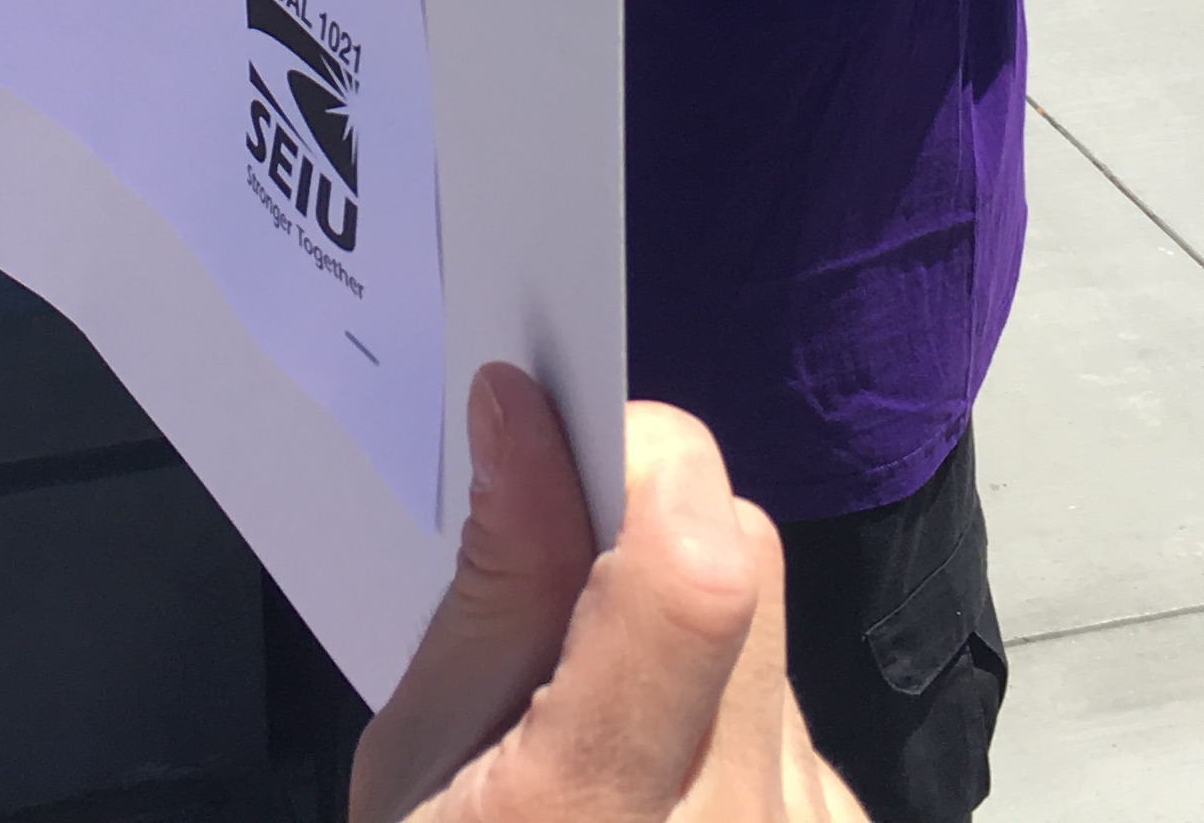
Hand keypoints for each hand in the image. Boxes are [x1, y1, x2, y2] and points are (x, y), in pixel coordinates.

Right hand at [350, 369, 858, 822]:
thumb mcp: (414, 774)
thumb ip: (490, 599)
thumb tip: (523, 419)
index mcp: (596, 818)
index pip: (699, 567)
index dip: (634, 466)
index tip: (551, 440)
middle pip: (741, 561)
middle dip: (641, 533)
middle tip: (546, 601)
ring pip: (766, 632)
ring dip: (681, 636)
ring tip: (590, 740)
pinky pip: (789, 716)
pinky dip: (718, 718)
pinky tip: (646, 796)